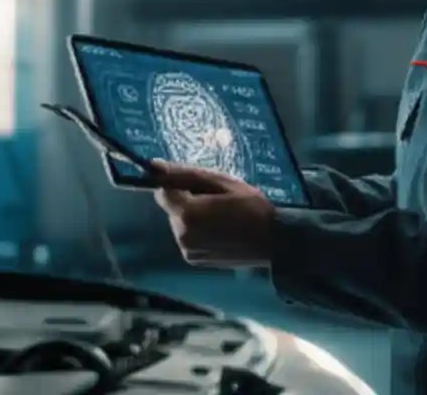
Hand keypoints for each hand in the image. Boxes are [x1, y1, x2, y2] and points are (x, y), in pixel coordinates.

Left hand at [150, 161, 274, 268]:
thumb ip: (186, 174)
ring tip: (221, 217)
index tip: (201, 185)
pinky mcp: (192, 259)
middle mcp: (181, 234)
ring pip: (179, 222)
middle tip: (217, 200)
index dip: (178, 184)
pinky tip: (219, 231)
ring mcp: (186, 249)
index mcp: (187, 213)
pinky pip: (187, 237)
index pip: (163, 191)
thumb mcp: (222, 182)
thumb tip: (154, 166)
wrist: (272, 241)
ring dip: (192, 216)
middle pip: (171, 207)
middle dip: (187, 200)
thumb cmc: (251, 206)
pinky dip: (197, 231)